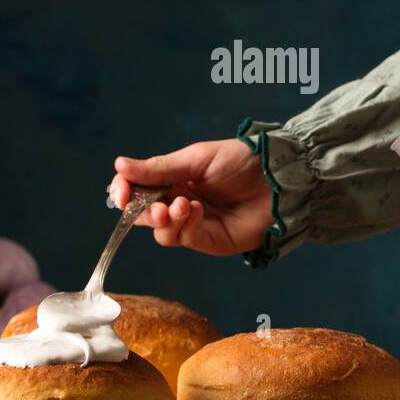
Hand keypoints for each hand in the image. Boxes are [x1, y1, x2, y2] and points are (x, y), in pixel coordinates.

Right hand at [108, 139, 272, 254]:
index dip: (123, 193)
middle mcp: (180, 201)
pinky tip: (197, 210)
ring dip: (166, 221)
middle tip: (157, 205)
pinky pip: (185, 239)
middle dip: (143, 211)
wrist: (280, 179)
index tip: (119, 195)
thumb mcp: (197, 158)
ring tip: (184, 205)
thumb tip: (119, 165)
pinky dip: (186, 226)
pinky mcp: (210, 240)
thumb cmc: (242, 161)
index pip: (137, 188)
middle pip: (145, 215)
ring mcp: (195, 223)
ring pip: (162, 233)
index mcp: (174, 178)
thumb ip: (159, 168)